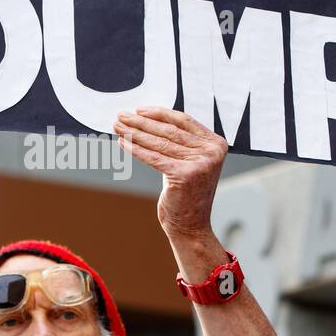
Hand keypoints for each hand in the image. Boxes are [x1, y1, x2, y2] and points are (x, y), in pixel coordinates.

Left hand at [113, 106, 227, 241]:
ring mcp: (200, 163)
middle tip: (122, 116)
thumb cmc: (186, 193)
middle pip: (169, 131)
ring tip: (118, 127)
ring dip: (135, 133)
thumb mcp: (189, 161)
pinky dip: (135, 149)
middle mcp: (212, 152)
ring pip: (160, 143)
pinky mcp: (184, 175)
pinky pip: (154, 158)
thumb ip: (181, 142)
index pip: (184, 120)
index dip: (159, 113)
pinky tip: (122, 143)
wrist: (191, 224)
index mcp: (217, 144)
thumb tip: (150, 119)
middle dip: (141, 122)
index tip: (139, 110)